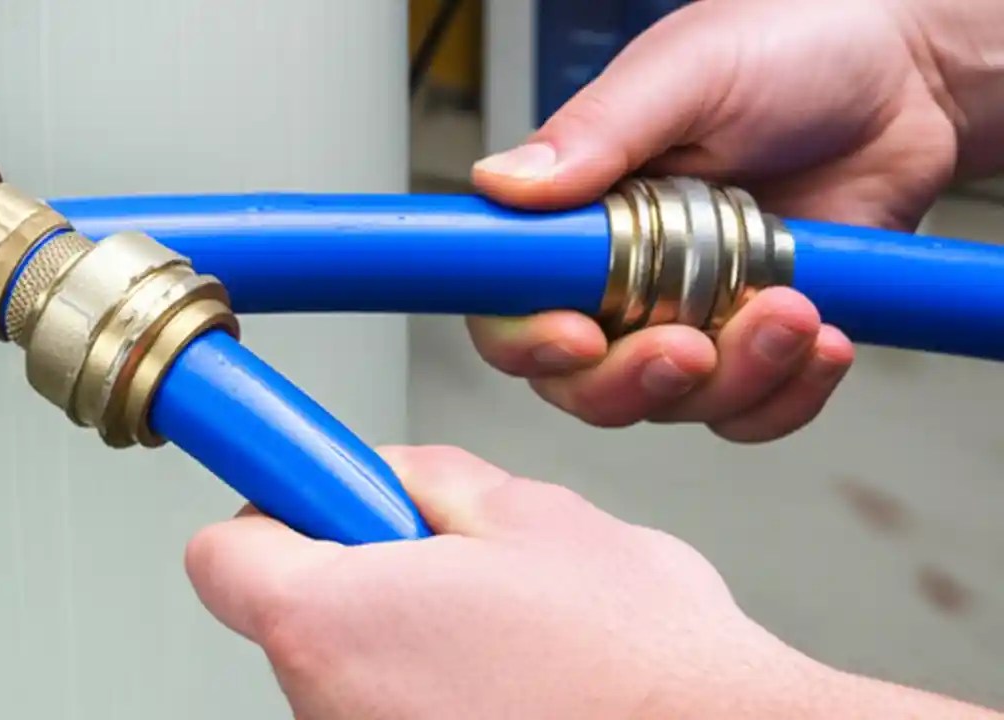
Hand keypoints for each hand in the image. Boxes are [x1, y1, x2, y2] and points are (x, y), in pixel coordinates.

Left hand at [186, 446, 999, 718]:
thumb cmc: (636, 661)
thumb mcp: (531, 515)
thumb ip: (430, 479)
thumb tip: (392, 475)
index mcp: (330, 623)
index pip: (226, 552)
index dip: (280, 505)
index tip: (316, 488)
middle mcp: (322, 708)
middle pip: (296, 611)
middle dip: (360, 571)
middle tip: (448, 561)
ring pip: (353, 667)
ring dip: (407, 637)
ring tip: (504, 633)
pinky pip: (393, 712)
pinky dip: (436, 692)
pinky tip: (517, 685)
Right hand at [466, 0, 978, 441]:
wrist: (907, 76)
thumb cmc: (790, 48)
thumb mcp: (687, 72)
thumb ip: (596, 130)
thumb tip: (502, 182)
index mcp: (579, 216)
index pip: (509, 305)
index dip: (528, 338)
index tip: (579, 335)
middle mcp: (622, 278)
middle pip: (581, 381)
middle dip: (633, 381)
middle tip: (691, 346)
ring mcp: (692, 317)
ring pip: (674, 404)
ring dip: (735, 377)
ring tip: (794, 307)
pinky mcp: (758, 345)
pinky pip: (751, 413)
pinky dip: (789, 393)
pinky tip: (822, 335)